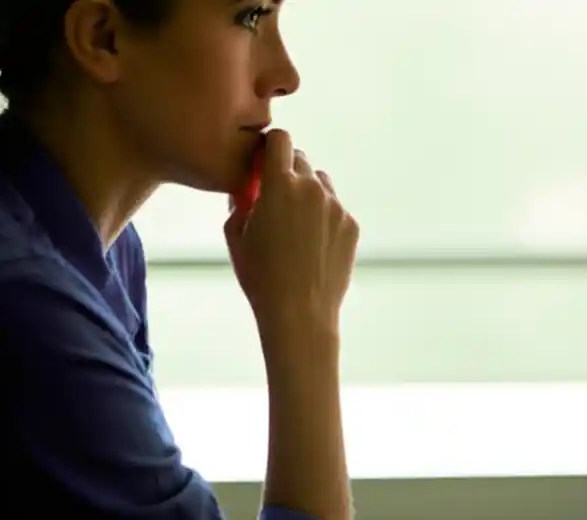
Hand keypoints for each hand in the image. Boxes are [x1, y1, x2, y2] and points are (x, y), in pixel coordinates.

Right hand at [223, 129, 358, 339]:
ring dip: (308, 193)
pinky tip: (312, 245)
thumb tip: (249, 188)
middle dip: (287, 172)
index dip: (270, 146)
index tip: (263, 160)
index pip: (279, 139)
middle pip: (301, 160)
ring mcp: (336, 207)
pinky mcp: (351, 225)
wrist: (300, 312)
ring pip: (321, 184)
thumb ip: (242, 200)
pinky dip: (324, 218)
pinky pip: (336, 209)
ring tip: (295, 224)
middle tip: (276, 197)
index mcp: (279, 185)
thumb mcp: (235, 234)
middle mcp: (312, 189)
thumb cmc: (260, 276)